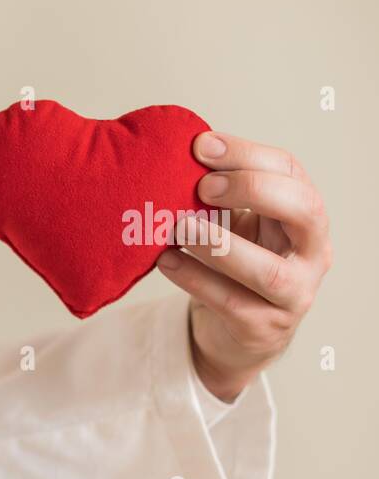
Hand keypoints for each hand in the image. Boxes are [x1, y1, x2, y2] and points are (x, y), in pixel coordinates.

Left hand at [155, 132, 331, 401]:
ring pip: (268, 270)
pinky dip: (195, 279)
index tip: (200, 146)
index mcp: (304, 215)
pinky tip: (166, 261)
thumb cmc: (236, 268)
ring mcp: (294, 294)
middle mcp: (312, 252)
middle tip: (202, 187)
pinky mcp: (263, 327)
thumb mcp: (238, 225)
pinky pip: (231, 302)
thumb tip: (176, 157)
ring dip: (219, 245)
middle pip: (304, 210)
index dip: (247, 154)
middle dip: (253, 190)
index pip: (290, 171)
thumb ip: (220, 196)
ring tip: (178, 228)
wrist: (235, 332)